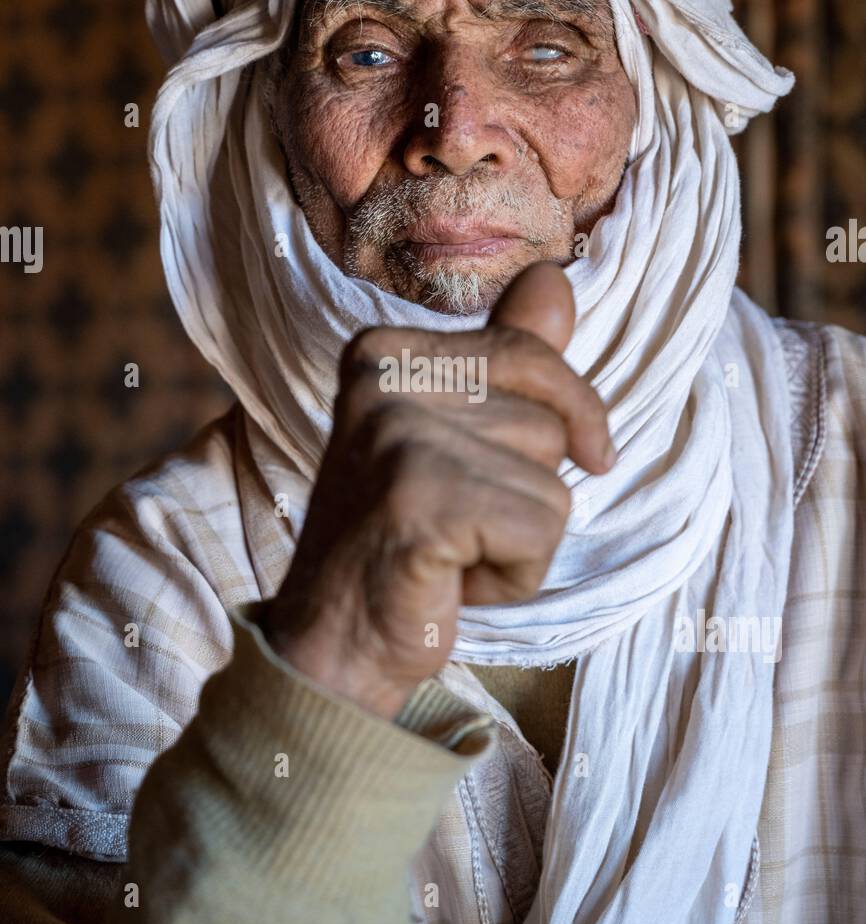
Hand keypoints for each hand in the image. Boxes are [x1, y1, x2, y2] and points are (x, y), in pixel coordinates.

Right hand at [257, 262, 612, 717]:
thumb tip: (557, 280)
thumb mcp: (456, 436)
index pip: (530, 354)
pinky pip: (541, 528)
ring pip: (553, 481)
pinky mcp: (421, 496)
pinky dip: (515, 575)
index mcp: (384, 351)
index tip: (540, 468)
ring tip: (450, 552)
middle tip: (454, 523)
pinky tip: (452, 581)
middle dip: (527, 491)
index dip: (566, 420)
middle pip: (548, 423)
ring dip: (521, 539)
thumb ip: (507, 358)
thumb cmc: (405, 539)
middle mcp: (384, 379)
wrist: (334, 643)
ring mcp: (398, 435)